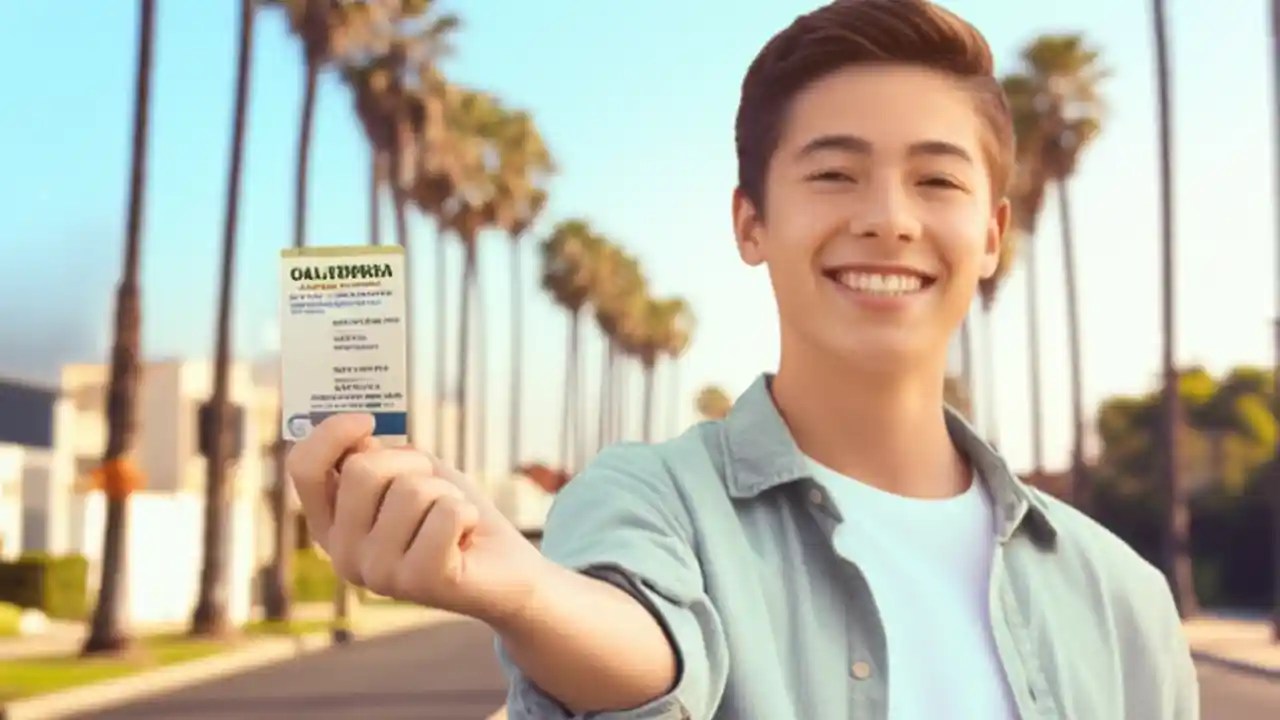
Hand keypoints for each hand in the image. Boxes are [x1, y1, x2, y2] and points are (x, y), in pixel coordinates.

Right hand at [284, 413, 546, 624]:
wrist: (507, 571)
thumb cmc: (453, 514)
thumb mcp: (411, 473)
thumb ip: (377, 455)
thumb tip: (357, 435)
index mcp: (333, 526)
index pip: (304, 469)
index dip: (331, 433)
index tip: (367, 420)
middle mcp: (345, 556)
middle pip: (361, 471)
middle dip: (411, 463)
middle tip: (434, 488)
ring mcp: (379, 574)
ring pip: (411, 490)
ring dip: (446, 493)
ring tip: (453, 521)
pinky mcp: (421, 582)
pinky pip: (446, 513)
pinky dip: (466, 512)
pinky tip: (466, 539)